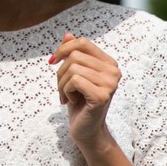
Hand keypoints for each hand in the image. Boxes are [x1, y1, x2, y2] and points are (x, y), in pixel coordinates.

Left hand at [49, 32, 119, 151]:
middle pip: (75, 56)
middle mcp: (113, 71)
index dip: (64, 49)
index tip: (53, 61)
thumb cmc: (80, 103)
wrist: (86, 130)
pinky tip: (71, 101)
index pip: (83, 43)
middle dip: (60, 72)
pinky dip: (66, 91)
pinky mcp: (102, 96)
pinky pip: (74, 81)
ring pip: (73, 69)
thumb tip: (67, 34)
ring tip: (66, 96)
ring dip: (62, 84)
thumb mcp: (74, 75)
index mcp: (109, 63)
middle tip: (62, 88)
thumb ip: (73, 54)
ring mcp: (110, 84)